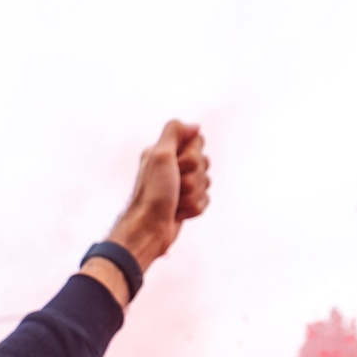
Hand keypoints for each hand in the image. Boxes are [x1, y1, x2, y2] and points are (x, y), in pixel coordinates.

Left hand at [98, 120, 210, 286]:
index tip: (177, 166)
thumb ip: (175, 132)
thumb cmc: (152, 194)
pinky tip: (179, 213)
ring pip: (206, 183)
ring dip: (192, 195)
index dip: (192, 156)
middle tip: (175, 187)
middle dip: (192, 178)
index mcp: (165, 152)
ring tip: (175, 202)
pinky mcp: (186, 203)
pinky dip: (194, 208)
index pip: (198, 142)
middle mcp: (172, 167)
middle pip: (204, 163)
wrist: (149, 230)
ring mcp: (180, 186)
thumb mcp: (159, 155)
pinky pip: (205, 200)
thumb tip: (195, 126)